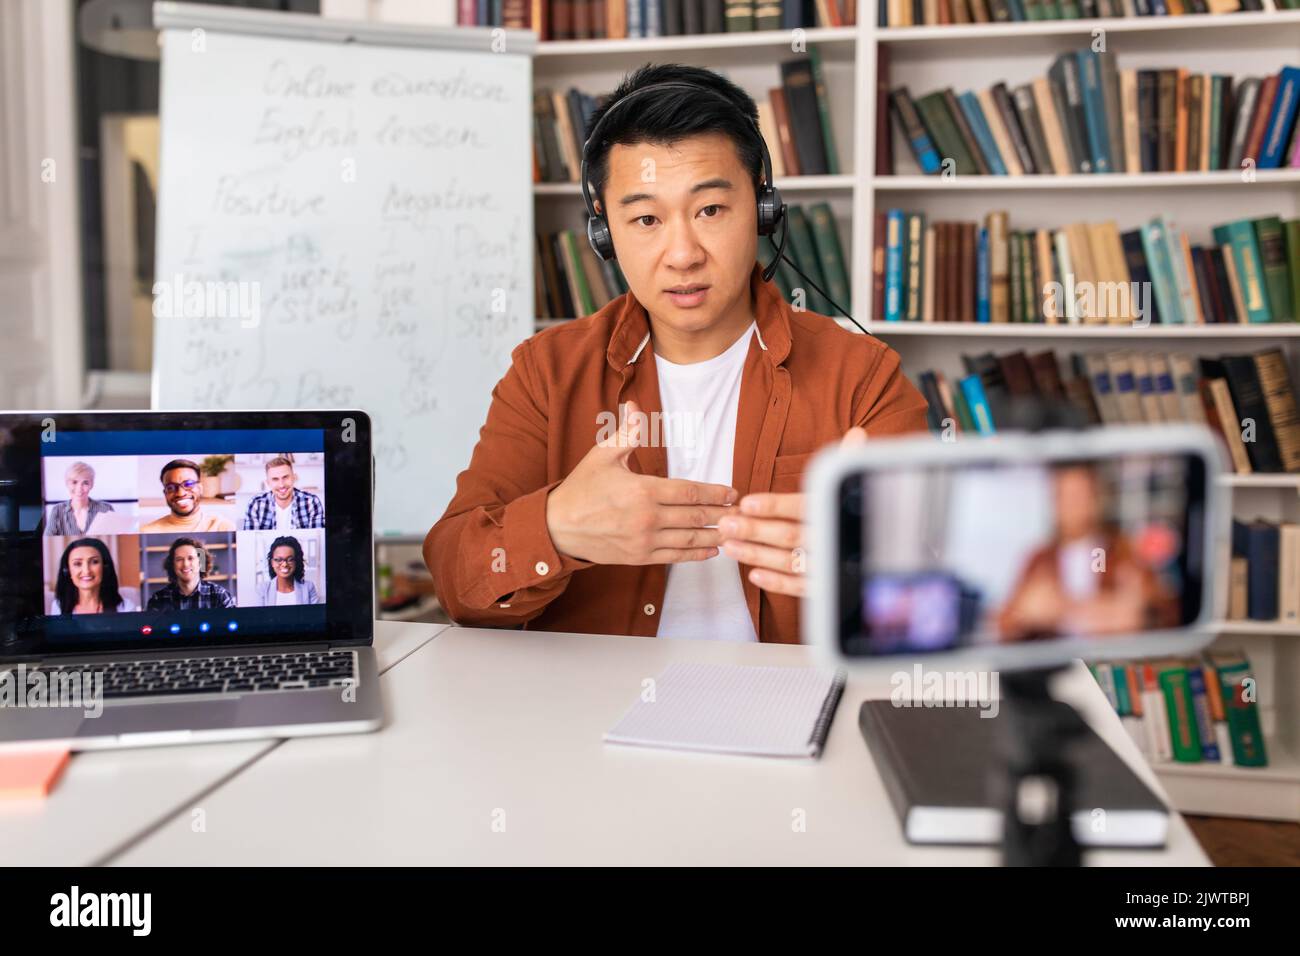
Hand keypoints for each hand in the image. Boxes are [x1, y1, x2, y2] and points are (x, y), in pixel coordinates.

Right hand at [546, 400, 737, 564]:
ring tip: (736, 532)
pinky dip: (696, 554)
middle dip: (722, 514)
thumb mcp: (602, 455)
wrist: (558, 527)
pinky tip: (712, 550)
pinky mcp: (639, 556)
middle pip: (695, 516)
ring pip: (689, 539)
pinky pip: (675, 556)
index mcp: (642, 490)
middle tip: (743, 512)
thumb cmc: (581, 488)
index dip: (714, 493)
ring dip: (715, 536)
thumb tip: (635, 406)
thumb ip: (627, 433)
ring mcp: (644, 540)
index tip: (732, 492)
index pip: (689, 492)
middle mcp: (647, 518)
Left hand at [719, 427, 867, 597]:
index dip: (773, 505)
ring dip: (756, 554)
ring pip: (788, 561)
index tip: (746, 504)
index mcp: (834, 509)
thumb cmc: (865, 511)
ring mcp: (828, 565)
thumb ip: (851, 461)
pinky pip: (800, 587)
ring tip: (729, 546)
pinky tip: (754, 574)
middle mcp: (831, 538)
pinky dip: (777, 583)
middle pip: (789, 535)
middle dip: (754, 530)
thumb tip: (857, 434)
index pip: (801, 506)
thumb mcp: (858, 484)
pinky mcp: (826, 586)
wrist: (888, 540)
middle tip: (726, 524)